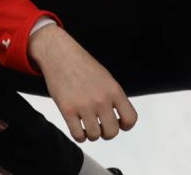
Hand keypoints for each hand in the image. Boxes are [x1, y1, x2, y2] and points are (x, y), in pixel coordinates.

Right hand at [29, 25, 137, 142]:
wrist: (59, 54)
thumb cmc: (82, 66)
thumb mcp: (105, 78)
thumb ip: (114, 97)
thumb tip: (119, 120)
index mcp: (114, 90)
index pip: (130, 119)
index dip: (125, 125)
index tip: (118, 123)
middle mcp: (101, 99)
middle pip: (112, 132)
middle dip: (106, 133)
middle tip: (100, 126)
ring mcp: (84, 105)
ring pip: (95, 136)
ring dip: (92, 134)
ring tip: (87, 126)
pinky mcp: (67, 110)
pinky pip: (78, 136)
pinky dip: (80, 136)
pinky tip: (78, 128)